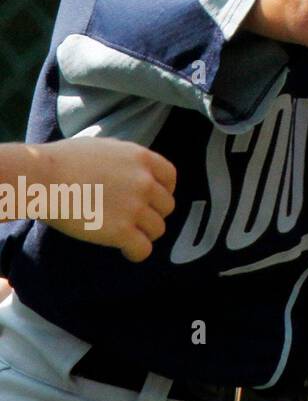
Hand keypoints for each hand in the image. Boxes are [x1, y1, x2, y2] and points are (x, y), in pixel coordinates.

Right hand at [36, 138, 176, 262]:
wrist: (42, 178)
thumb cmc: (64, 160)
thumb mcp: (105, 147)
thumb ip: (126, 158)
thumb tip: (131, 166)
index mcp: (142, 159)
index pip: (171, 178)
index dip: (164, 191)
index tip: (152, 200)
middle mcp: (145, 182)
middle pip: (166, 206)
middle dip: (152, 214)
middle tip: (134, 220)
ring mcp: (135, 207)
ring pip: (158, 229)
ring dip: (145, 234)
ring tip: (127, 236)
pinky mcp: (122, 231)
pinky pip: (143, 249)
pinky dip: (136, 253)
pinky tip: (125, 251)